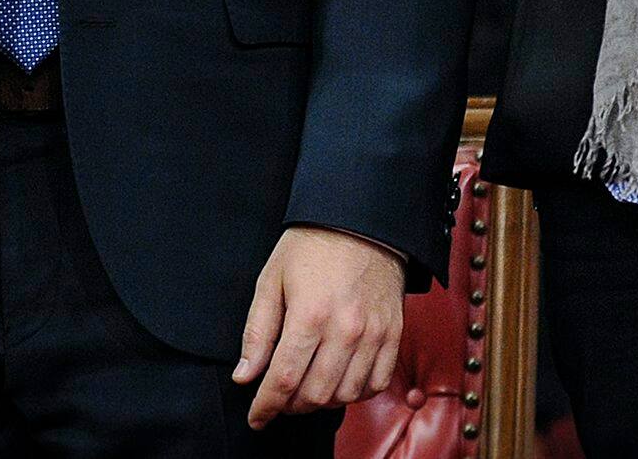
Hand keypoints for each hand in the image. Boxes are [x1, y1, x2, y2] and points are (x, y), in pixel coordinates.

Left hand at [234, 227, 405, 426]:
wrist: (361, 221)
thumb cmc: (312, 246)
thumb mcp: (272, 280)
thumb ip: (258, 332)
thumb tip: (245, 377)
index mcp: (309, 314)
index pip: (284, 380)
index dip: (266, 406)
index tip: (256, 417)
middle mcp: (345, 329)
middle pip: (315, 394)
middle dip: (290, 406)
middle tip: (279, 400)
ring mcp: (373, 334)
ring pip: (345, 395)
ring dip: (321, 402)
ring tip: (306, 390)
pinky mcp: (393, 334)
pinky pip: (376, 383)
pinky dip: (355, 393)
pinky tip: (339, 382)